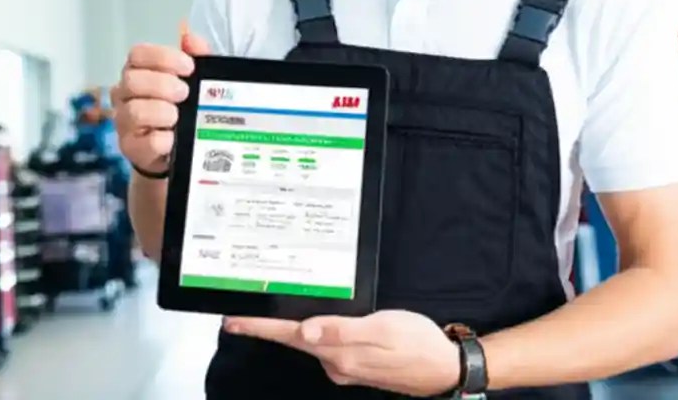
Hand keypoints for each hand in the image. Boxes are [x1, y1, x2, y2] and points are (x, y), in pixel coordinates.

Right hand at [110, 23, 209, 172]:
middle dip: (162, 85)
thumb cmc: (183, 107)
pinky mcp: (131, 147)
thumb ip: (196, 56)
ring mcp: (124, 122)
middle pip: (132, 80)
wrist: (178, 148)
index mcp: (138, 71)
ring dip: (160, 112)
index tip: (188, 66)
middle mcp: (125, 94)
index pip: (138, 54)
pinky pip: (143, 141)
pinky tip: (173, 139)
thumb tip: (190, 37)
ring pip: (134, 111)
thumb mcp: (195, 80)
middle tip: (184, 93)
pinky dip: (161, 140)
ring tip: (177, 117)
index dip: (163, 57)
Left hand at [223, 311, 461, 396]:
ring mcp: (346, 365)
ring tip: (278, 310)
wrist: (445, 368)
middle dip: (269, 327)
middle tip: (241, 314)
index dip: (258, 328)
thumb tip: (305, 333)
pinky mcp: (357, 364)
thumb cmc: (417, 344)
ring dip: (295, 327)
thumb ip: (341, 330)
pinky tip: (321, 322)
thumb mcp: (382, 330)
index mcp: (337, 352)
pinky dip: (320, 332)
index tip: (231, 322)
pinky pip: (330, 345)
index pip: (289, 336)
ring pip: (313, 341)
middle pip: (295, 339)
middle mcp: (336, 362)